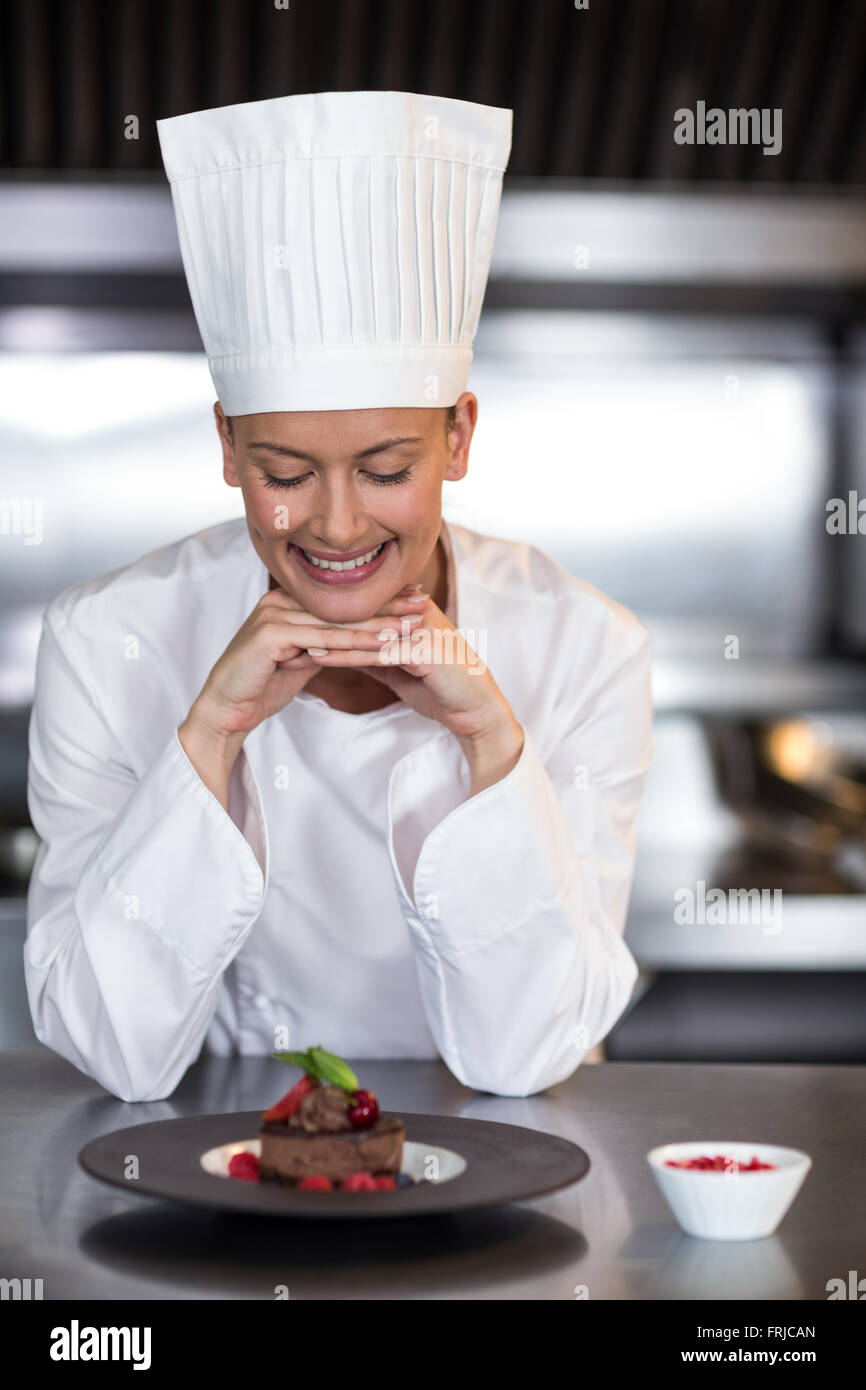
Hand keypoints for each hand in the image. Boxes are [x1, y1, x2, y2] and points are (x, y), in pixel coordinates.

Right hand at [186, 587, 421, 740]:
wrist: (225, 710)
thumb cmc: (260, 687)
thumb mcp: (300, 659)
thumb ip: (322, 644)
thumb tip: (351, 641)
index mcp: (285, 602)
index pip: (339, 599)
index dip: (376, 599)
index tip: (411, 597)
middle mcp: (278, 600)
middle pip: (341, 604)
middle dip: (385, 603)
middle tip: (423, 601)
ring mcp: (272, 614)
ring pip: (336, 620)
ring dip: (377, 623)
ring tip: (412, 624)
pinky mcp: (269, 634)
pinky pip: (323, 638)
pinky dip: (355, 643)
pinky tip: (383, 645)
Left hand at [305, 586, 524, 768]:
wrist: (476, 708)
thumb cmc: (441, 687)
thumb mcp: (399, 666)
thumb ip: (373, 653)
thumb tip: (340, 648)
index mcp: (411, 608)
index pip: (360, 607)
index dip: (325, 616)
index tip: (288, 623)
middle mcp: (416, 611)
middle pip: (358, 613)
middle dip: (317, 622)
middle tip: (278, 630)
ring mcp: (421, 628)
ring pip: (363, 630)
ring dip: (325, 636)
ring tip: (288, 642)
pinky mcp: (424, 650)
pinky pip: (376, 650)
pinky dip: (344, 654)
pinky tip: (318, 657)